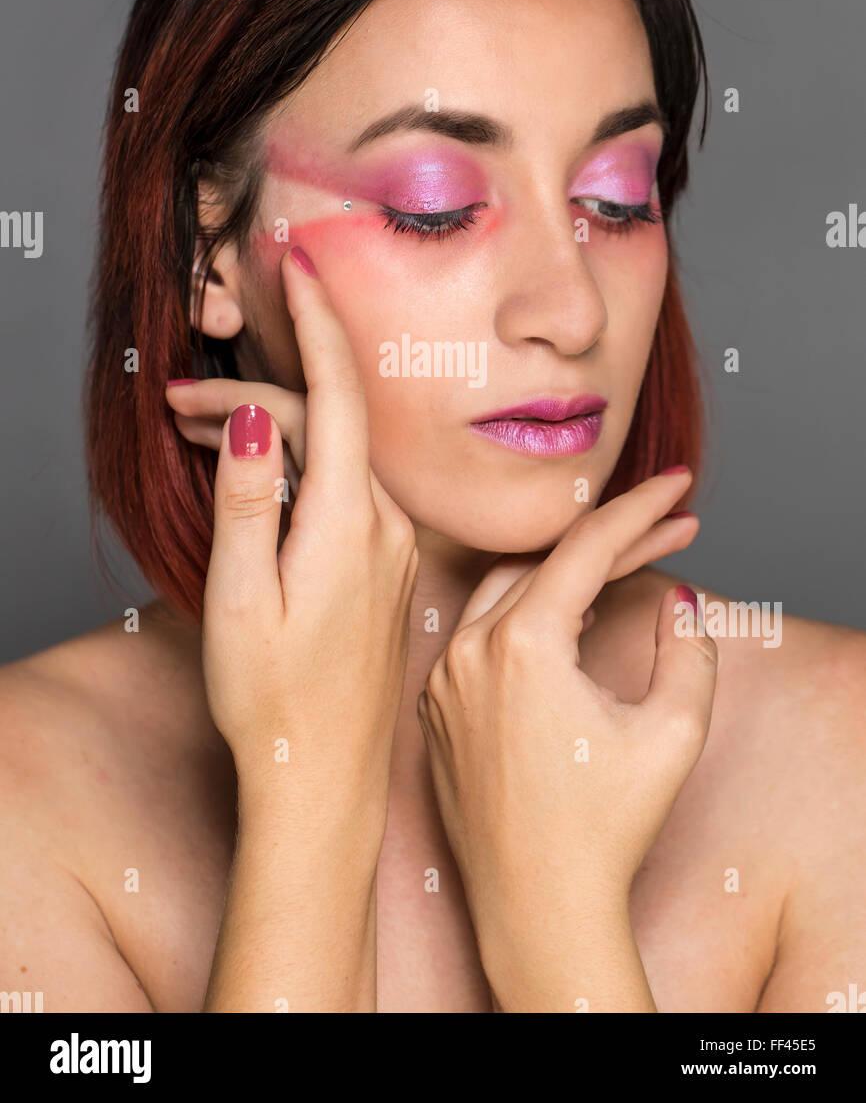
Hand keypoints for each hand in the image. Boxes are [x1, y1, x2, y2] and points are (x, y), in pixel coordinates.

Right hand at [179, 249, 417, 837]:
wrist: (329, 780)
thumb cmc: (278, 703)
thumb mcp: (242, 599)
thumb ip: (250, 500)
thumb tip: (257, 420)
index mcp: (349, 525)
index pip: (340, 395)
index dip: (318, 322)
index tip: (301, 264)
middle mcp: (385, 526)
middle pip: (324, 426)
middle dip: (254, 398)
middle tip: (180, 405)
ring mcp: (390, 548)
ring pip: (331, 459)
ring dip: (272, 437)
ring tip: (199, 436)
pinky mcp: (384, 568)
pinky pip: (342, 494)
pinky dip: (296, 474)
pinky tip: (254, 480)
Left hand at [416, 470, 715, 995]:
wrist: (535, 908)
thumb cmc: (603, 831)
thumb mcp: (672, 733)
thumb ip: (688, 649)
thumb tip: (676, 599)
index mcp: (522, 645)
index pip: (586, 546)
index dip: (640, 509)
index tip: (675, 485)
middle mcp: (469, 650)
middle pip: (547, 563)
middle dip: (610, 539)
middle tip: (668, 524)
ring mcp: (443, 679)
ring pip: (505, 591)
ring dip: (563, 573)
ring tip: (621, 564)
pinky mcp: (435, 708)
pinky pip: (478, 634)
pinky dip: (523, 615)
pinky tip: (564, 622)